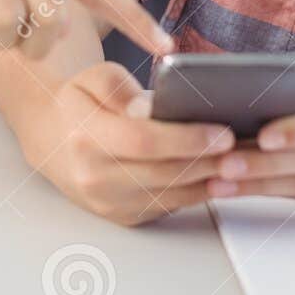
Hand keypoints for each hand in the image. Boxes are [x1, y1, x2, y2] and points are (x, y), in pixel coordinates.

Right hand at [24, 61, 235, 225]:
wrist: (49, 139)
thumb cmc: (78, 102)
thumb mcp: (94, 79)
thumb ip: (122, 90)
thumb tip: (152, 108)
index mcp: (84, 136)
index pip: (143, 141)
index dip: (187, 140)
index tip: (223, 133)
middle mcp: (92, 175)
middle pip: (162, 173)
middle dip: (208, 164)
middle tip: (244, 153)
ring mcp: (106, 201)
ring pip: (168, 196)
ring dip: (209, 183)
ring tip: (241, 167)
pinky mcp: (120, 216)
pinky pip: (165, 207)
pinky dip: (195, 195)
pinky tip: (219, 180)